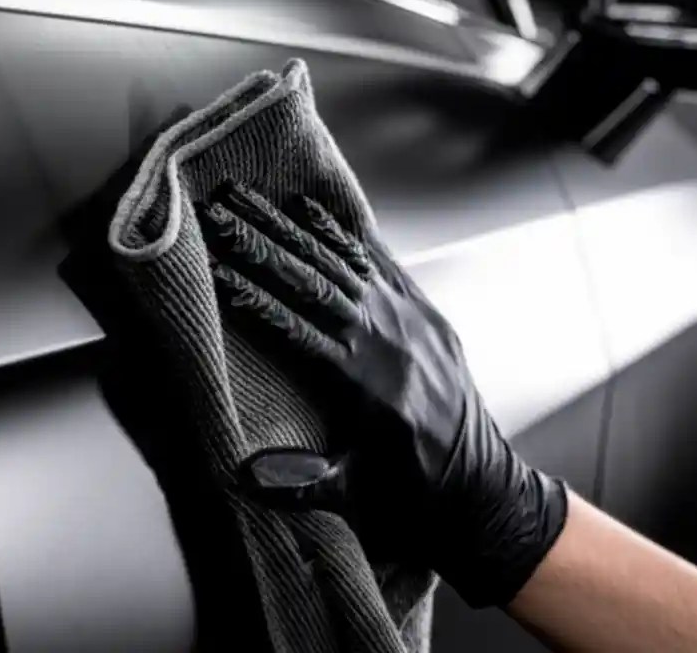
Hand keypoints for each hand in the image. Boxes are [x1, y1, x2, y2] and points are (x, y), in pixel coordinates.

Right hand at [197, 181, 568, 607]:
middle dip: (259, 244)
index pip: (295, 328)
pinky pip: (377, 261)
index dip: (253, 297)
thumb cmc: (412, 494)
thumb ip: (301, 485)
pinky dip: (341, 235)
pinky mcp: (422, 311)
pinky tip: (309, 211)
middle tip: (218, 214)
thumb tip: (242, 476)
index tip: (215, 268)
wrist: (481, 487)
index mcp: (365, 385)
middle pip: (311, 281)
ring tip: (247, 200)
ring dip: (288, 228)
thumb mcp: (355, 496)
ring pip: (339, 262)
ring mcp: (408, 319)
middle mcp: (387, 341)